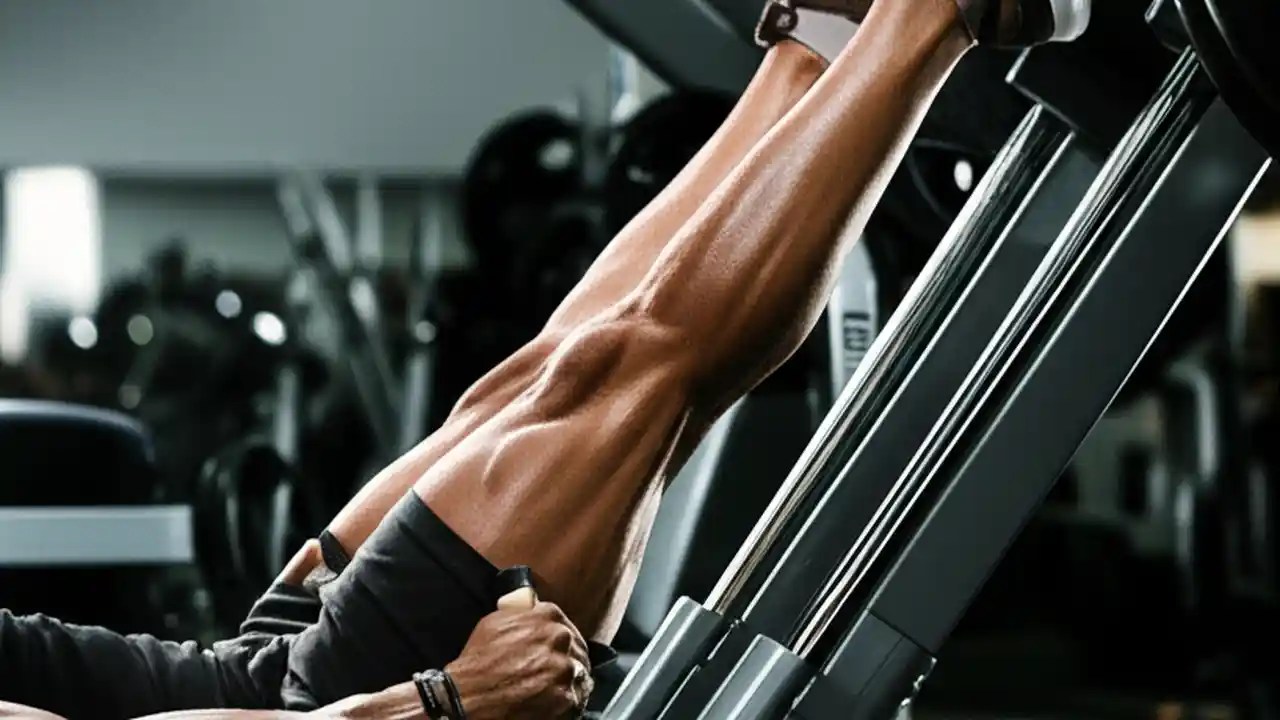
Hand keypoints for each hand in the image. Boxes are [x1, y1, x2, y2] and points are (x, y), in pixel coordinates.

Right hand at [445, 602, 592, 719]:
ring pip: (580, 673)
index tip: (556, 650)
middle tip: (555, 671)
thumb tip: (533, 606)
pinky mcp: (566, 698)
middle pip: (577, 649)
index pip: (566, 626)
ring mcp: (565, 669)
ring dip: (570, 680)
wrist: (469, 695)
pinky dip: (568, 702)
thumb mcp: (496, 620)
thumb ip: (523, 611)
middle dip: (568, 659)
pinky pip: (578, 698)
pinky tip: (554, 702)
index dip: (560, 641)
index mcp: (548, 616)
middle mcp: (561, 639)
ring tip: (555, 688)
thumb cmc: (479, 660)